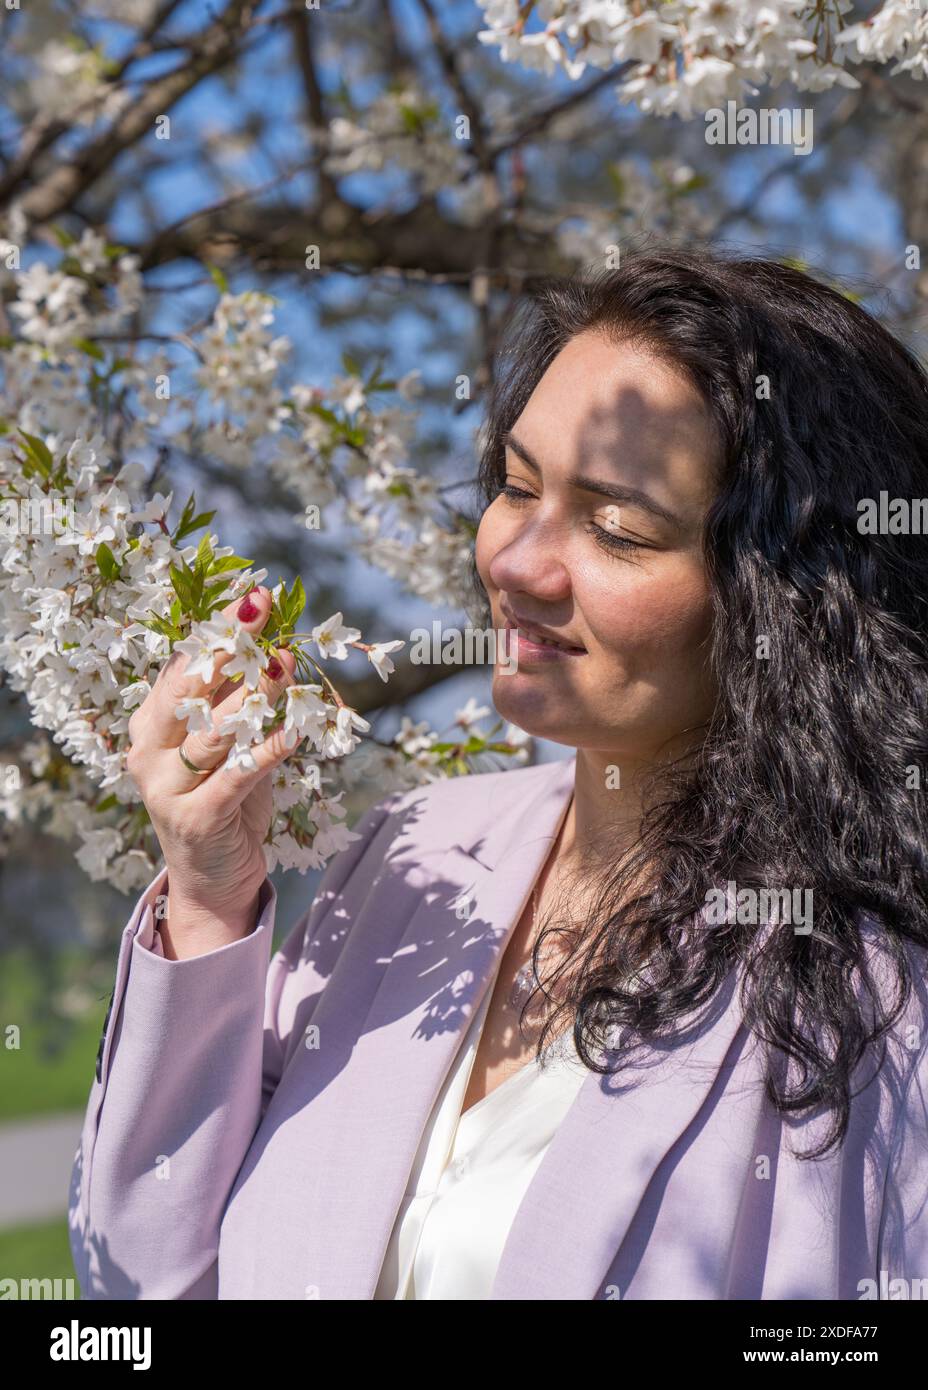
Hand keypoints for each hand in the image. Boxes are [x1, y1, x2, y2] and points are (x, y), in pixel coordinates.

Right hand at [126, 586, 296, 957]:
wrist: (212, 880)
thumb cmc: (225, 802)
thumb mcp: (229, 747)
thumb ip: (241, 705)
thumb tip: (277, 648)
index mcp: (150, 724)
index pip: (183, 666)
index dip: (216, 630)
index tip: (250, 596)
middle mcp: (147, 751)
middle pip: (189, 690)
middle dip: (227, 647)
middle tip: (261, 611)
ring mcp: (164, 787)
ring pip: (213, 731)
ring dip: (254, 694)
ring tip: (284, 662)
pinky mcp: (194, 819)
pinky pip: (235, 777)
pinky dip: (266, 752)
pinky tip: (294, 731)